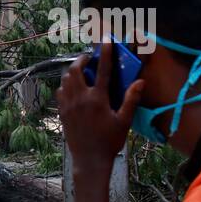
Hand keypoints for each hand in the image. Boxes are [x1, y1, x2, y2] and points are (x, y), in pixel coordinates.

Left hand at [57, 38, 143, 175]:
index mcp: (97, 99)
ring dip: (72, 72)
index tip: (106, 41)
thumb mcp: (124, 121)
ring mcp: (68, 105)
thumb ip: (131, 100)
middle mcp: (80, 99)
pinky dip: (65, 85)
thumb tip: (140, 81)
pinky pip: (60, 92)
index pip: (103, 70)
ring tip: (82, 72)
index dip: (105, 54)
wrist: (89, 159)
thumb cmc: (109, 141)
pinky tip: (73, 88)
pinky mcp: (62, 113)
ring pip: (65, 80)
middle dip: (81, 60)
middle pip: (75, 70)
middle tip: (89, 59)